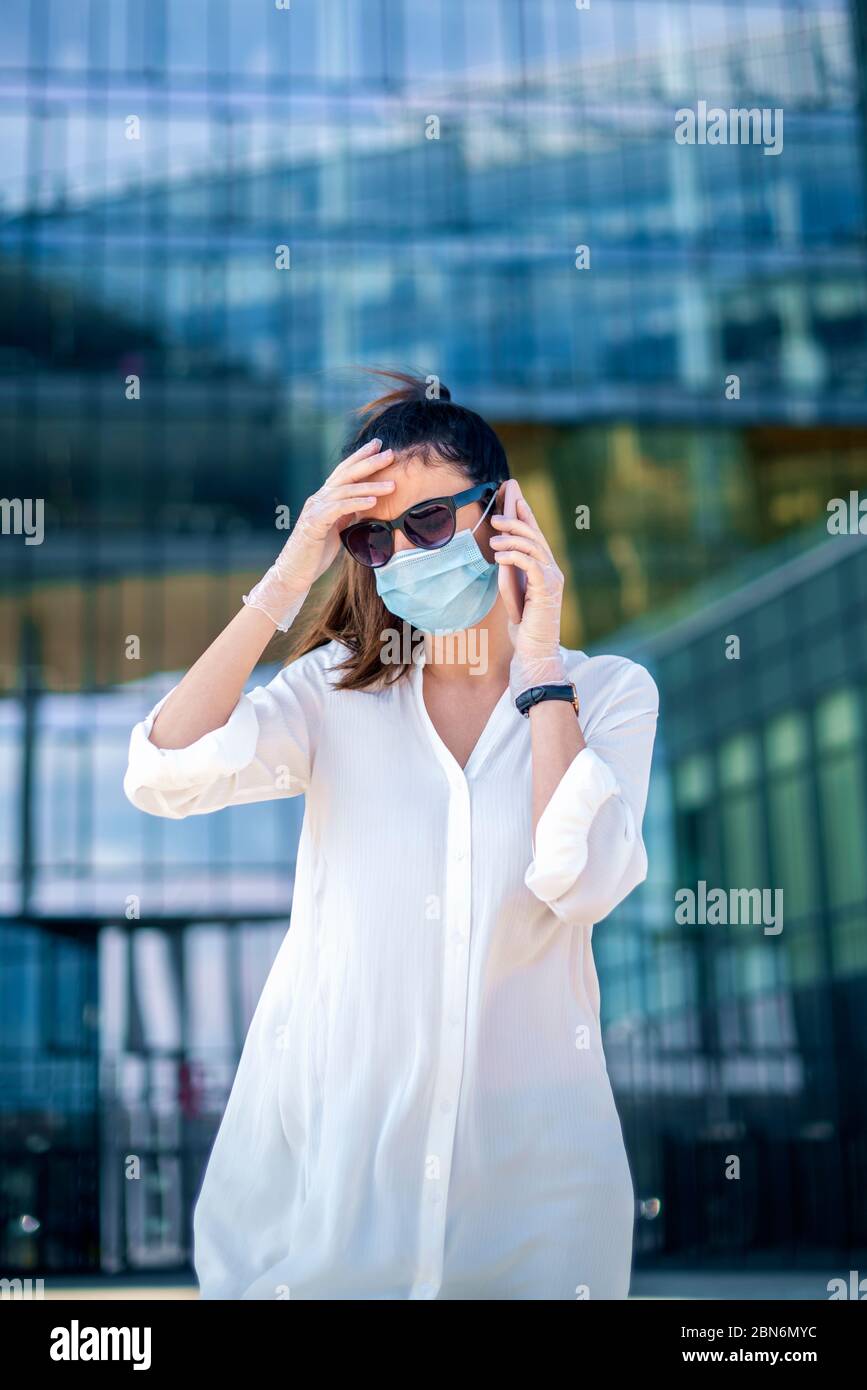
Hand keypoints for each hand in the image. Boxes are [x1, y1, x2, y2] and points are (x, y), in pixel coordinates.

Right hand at [244, 439, 395, 628]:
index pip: (344, 472)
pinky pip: (338, 509)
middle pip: (346, 474)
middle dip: (369, 461)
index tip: (380, 445)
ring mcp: (314, 509)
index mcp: (324, 498)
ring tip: (392, 484)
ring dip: (370, 486)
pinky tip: (373, 502)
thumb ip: (348, 514)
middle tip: (390, 452)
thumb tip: (368, 504)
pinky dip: (356, 504)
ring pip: (345, 490)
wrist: (294, 573)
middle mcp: (318, 499)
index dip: (361, 457)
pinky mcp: (314, 524)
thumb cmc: (316, 553)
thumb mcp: (337, 528)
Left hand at [489, 489, 567, 696]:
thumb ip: (512, 571)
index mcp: (545, 568)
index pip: (536, 533)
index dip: (525, 512)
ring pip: (534, 544)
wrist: (535, 652)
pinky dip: (514, 553)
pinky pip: (531, 562)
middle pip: (536, 533)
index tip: (512, 494)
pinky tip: (499, 553)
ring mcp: (552, 578)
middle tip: (496, 515)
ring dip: (512, 535)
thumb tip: (500, 549)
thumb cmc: (524, 626)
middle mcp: (553, 569)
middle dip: (516, 518)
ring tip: (494, 536)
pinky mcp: (547, 588)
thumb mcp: (513, 592)